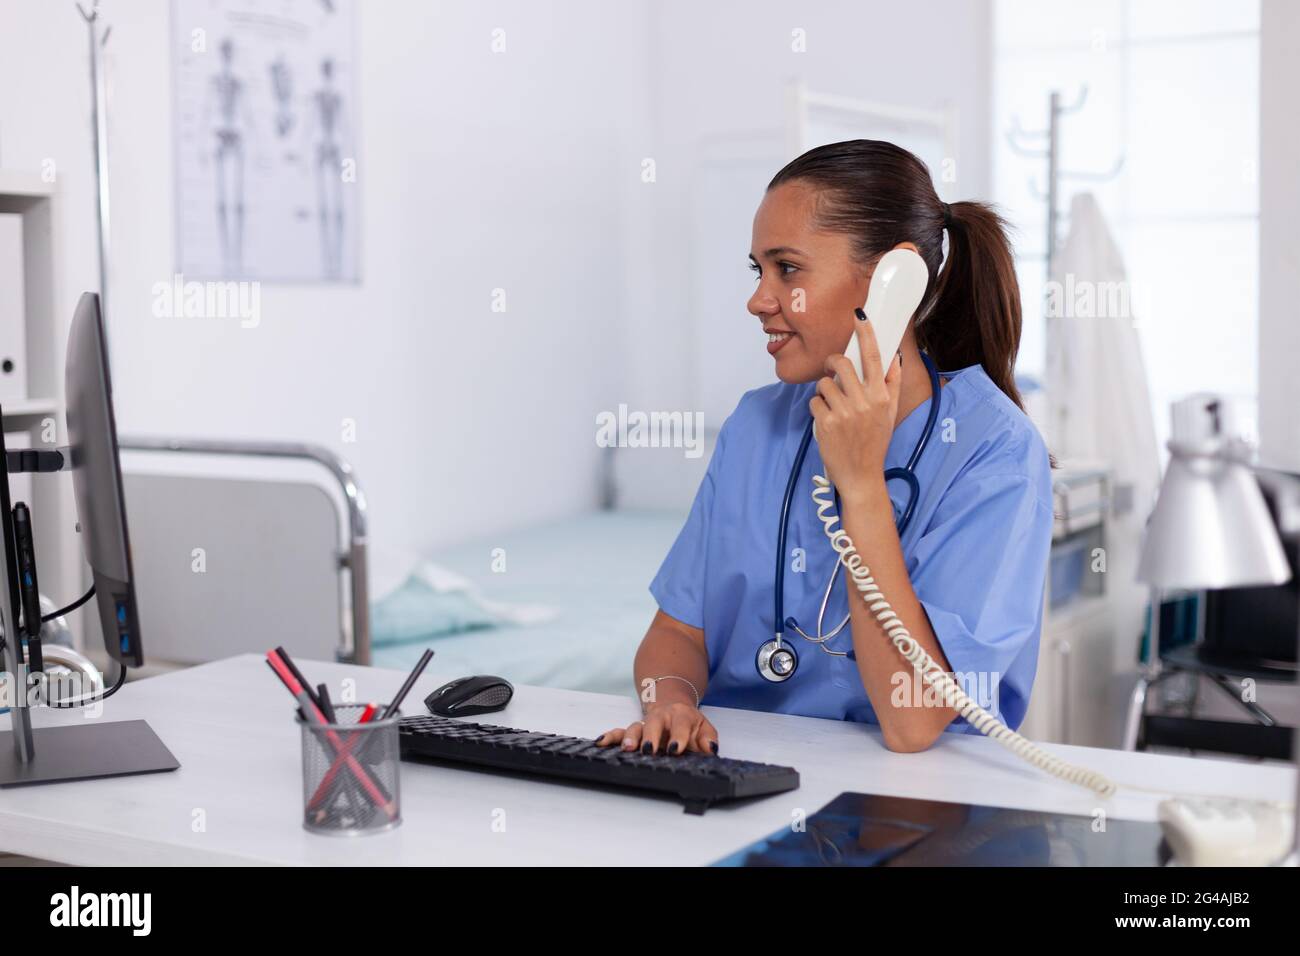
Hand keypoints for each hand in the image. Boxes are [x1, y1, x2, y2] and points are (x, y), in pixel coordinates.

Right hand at [594, 702, 718, 755]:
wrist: (675, 705)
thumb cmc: (689, 723)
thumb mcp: (704, 729)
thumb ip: (708, 740)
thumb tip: (710, 750)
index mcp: (681, 716)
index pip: (681, 725)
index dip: (678, 737)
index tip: (675, 750)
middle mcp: (661, 718)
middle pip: (654, 724)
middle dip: (650, 737)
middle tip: (648, 750)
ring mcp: (646, 723)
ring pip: (635, 727)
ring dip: (630, 737)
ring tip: (627, 748)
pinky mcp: (634, 730)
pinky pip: (620, 732)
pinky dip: (610, 736)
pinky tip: (601, 742)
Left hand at [809, 317, 901, 501]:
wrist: (861, 475)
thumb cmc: (874, 442)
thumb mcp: (890, 413)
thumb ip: (892, 384)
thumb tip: (895, 357)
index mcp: (882, 396)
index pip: (874, 357)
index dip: (866, 333)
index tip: (859, 315)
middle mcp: (864, 402)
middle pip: (842, 363)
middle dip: (833, 362)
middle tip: (833, 370)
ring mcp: (844, 412)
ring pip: (824, 383)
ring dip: (825, 391)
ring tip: (834, 406)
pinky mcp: (826, 423)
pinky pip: (814, 401)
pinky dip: (817, 408)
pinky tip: (827, 421)